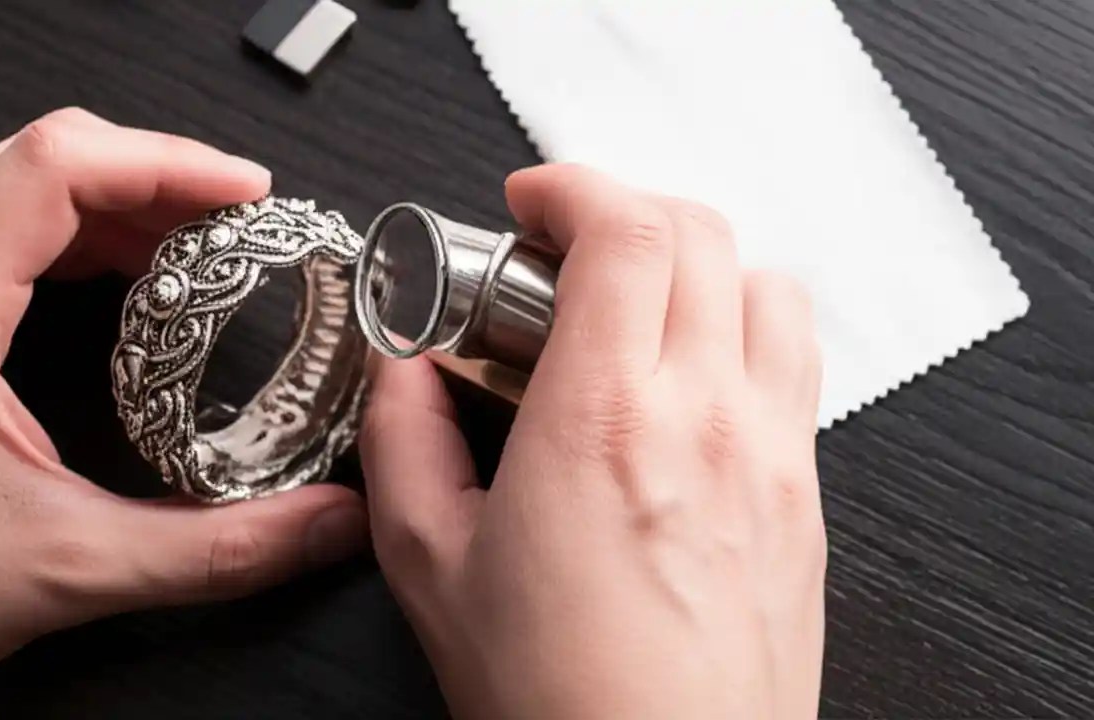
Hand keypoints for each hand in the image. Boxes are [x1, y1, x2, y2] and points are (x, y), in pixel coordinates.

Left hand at [0, 108, 366, 714]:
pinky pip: (0, 211)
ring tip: (206, 244)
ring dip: (126, 198)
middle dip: (164, 178)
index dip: (172, 163)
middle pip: (52, 153)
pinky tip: (134, 269)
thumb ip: (216, 547)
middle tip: (246, 226)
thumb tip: (326, 523)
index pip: (62, 165)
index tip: (250, 197)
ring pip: (26, 175)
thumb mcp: (68, 568)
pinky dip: (82, 224)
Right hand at [361, 164, 825, 718]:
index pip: (625, 230)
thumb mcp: (429, 565)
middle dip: (625, 210)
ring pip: (768, 286)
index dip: (574, 187)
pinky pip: (796, 363)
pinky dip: (744, 328)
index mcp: (603, 420)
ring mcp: (774, 454)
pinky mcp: (806, 497)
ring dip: (698, 263)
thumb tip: (404, 371)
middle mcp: (707, 418)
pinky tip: (689, 381)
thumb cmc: (556, 697)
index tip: (532, 202)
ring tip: (636, 305)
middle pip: (702, 234)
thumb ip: (403, 441)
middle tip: (564, 253)